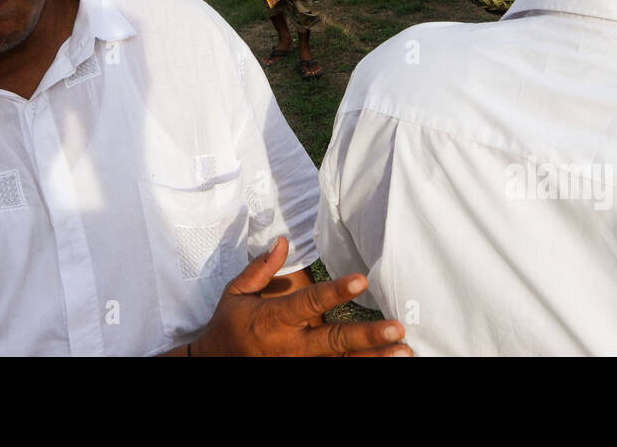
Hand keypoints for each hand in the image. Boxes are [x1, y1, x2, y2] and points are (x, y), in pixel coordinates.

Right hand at [190, 238, 409, 355]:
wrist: (214, 365)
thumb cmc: (228, 325)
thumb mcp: (235, 293)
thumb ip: (261, 268)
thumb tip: (283, 241)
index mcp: (274, 319)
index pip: (309, 302)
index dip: (335, 292)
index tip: (361, 279)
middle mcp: (290, 346)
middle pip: (334, 340)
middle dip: (367, 335)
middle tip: (396, 328)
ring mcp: (298, 365)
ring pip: (341, 363)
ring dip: (373, 359)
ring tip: (402, 352)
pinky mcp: (302, 374)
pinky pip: (333, 374)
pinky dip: (358, 370)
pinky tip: (385, 364)